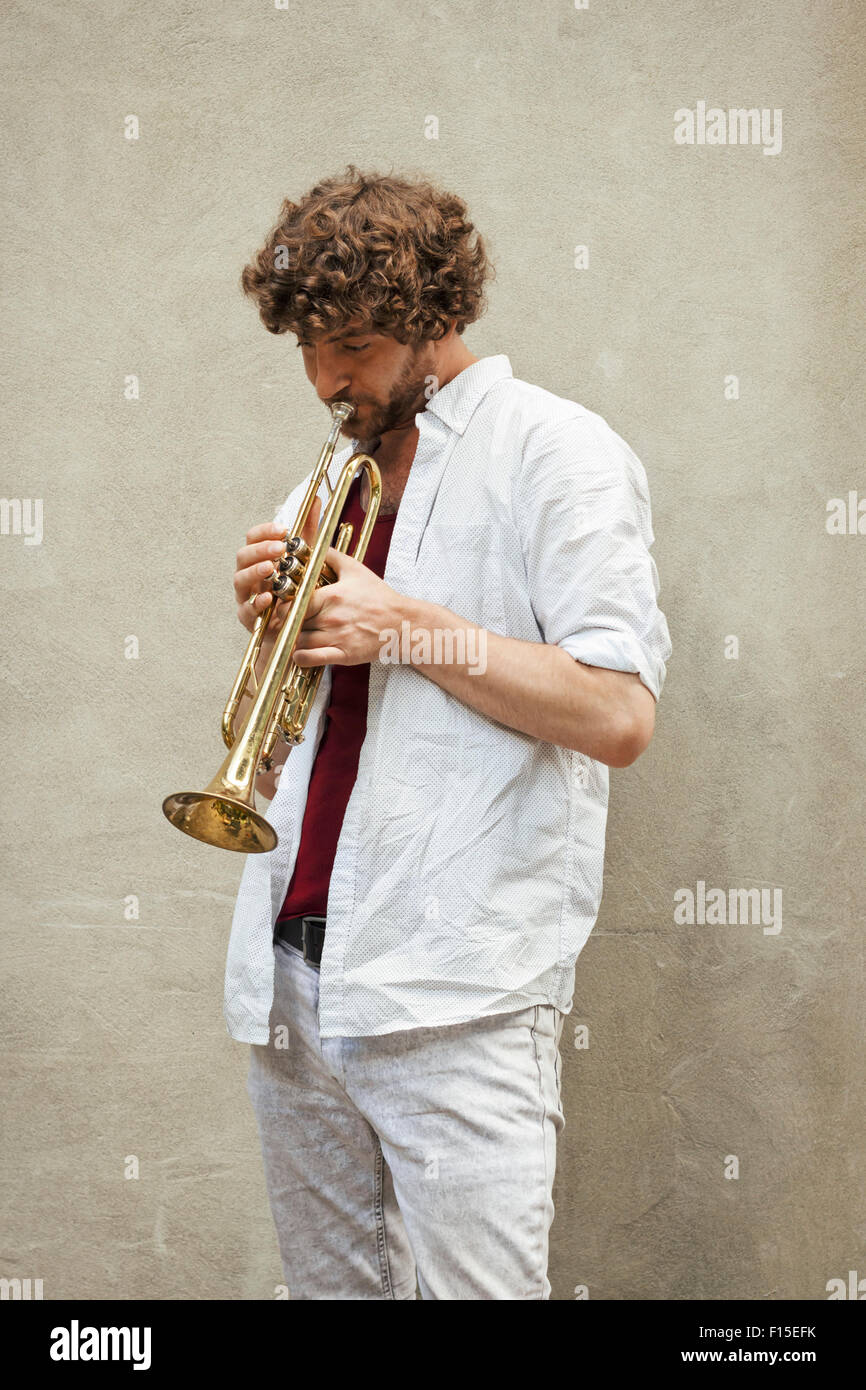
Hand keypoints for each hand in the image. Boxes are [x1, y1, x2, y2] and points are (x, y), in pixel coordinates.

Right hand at [233, 499, 321, 641]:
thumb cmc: (297, 589)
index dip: (265, 531)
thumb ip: (308, 531)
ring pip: (240, 581)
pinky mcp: (250, 619)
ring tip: (271, 568)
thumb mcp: (306, 558)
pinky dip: (256, 603)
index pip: (253, 538)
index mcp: (259, 558)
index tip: (282, 529)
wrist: (298, 625)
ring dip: (254, 573)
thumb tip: (318, 500)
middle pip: (243, 556)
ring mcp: (246, 597)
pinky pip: (246, 610)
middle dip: (260, 550)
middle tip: (279, 548)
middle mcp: (249, 575)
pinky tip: (268, 598)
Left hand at [291, 547, 402, 666]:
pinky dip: (300, 657)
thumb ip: (331, 556)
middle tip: (285, 620)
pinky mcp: (342, 655)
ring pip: (298, 641)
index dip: (284, 604)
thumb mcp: (356, 570)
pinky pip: (310, 659)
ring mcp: (336, 638)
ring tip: (293, 634)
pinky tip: (299, 652)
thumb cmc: (380, 597)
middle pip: (294, 622)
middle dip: (286, 621)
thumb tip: (314, 546)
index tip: (284, 604)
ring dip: (292, 638)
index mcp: (331, 597)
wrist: (401, 623)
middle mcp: (331, 618)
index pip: (294, 602)